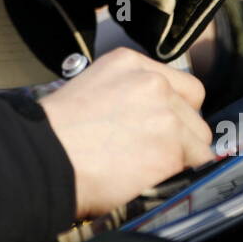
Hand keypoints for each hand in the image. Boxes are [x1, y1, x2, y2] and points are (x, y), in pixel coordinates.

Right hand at [39, 47, 212, 218]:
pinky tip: (150, 180)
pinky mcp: (172, 147)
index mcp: (129, 62)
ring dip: (180, 157)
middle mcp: (153, 81)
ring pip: (199, 141)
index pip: (178, 84)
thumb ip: (127, 96)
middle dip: (180, 135)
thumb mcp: (91, 91)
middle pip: (193, 112)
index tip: (161, 128)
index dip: (174, 110)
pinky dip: (178, 176)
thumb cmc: (55, 134)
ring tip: (146, 169)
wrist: (43, 157)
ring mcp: (166, 113)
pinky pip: (195, 166)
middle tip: (152, 153)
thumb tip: (148, 121)